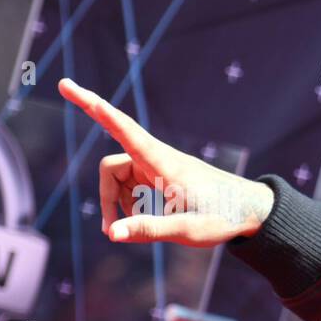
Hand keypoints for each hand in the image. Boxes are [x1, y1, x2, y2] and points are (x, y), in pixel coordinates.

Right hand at [57, 77, 273, 246]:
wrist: (253, 211)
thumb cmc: (225, 217)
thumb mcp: (188, 230)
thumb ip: (149, 230)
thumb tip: (111, 234)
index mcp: (164, 164)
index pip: (123, 129)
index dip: (94, 108)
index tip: (67, 86)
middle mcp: (158, 159)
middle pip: (111, 167)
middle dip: (105, 196)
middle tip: (109, 231)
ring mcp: (159, 166)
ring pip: (120, 177)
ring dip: (117, 203)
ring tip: (132, 230)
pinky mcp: (162, 174)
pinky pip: (132, 183)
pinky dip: (129, 202)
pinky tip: (142, 219)